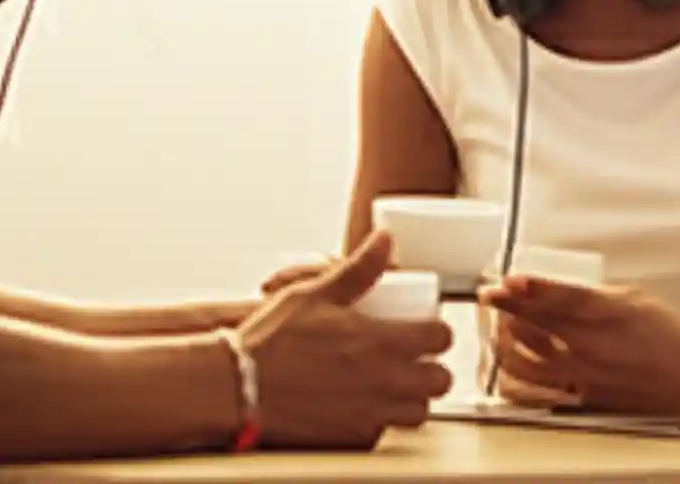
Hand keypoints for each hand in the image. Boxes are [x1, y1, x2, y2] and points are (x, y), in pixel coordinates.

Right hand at [239, 232, 454, 449]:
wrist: (240, 385)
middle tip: (415, 359)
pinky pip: (384, 432)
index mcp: (382, 341)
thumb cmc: (272, 339)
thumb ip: (357, 269)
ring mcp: (372, 413)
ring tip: (394, 384)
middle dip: (432, 368)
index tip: (424, 329)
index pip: (439, 338)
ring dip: (413, 397)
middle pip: (440, 381)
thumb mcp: (314, 293)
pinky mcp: (353, 437)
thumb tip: (384, 242)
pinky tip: (364, 405)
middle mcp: (385, 380)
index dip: (436, 331)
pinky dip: (381, 420)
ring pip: (418, 412)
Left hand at [478, 275, 679, 417]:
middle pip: (537, 325)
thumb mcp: (633, 298)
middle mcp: (597, 345)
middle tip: (489, 296)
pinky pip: (541, 386)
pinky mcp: (586, 398)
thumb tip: (550, 290)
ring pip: (530, 360)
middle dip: (505, 308)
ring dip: (506, 341)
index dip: (530, 288)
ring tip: (498, 327)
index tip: (506, 280)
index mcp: (611, 313)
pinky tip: (511, 360)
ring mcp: (589, 375)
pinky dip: (522, 371)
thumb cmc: (669, 335)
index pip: (561, 297)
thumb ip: (591, 295)